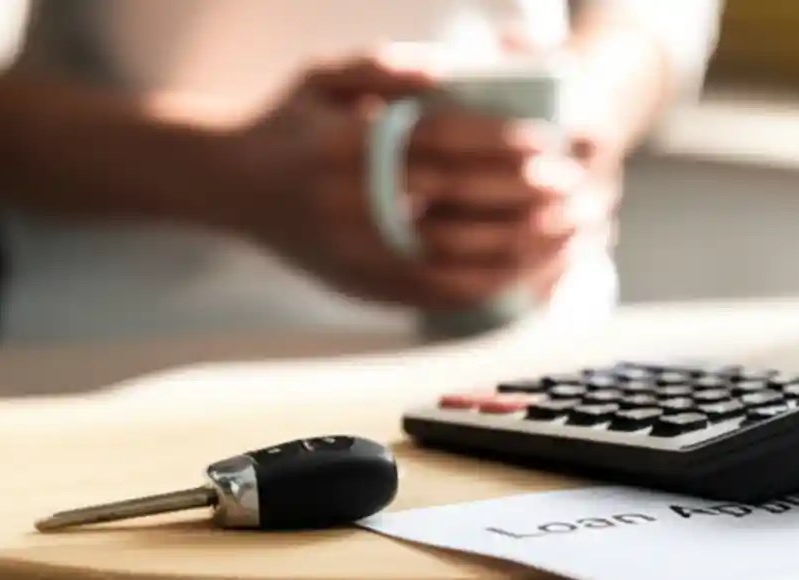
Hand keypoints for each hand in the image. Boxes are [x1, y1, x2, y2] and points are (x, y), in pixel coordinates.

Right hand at [225, 51, 593, 309]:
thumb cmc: (285, 123)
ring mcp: (351, 250)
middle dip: (520, 198)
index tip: (547, 147)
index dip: (498, 147)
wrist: (225, 183)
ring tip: (562, 238)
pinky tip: (522, 276)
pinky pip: (429, 296)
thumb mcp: (322, 75)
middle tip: (573, 191)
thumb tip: (450, 70)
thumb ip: (382, 65)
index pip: (437, 143)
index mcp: (345, 143)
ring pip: (449, 258)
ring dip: (514, 250)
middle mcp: (347, 200)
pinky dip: (481, 288)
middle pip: (452, 201)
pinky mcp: (356, 285)